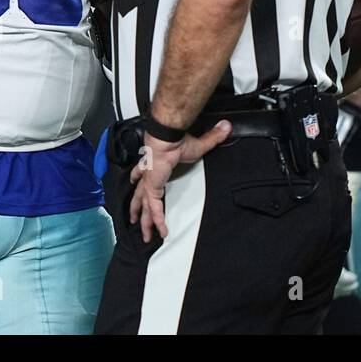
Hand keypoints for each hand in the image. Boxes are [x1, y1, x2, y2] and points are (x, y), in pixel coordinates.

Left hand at [129, 121, 230, 242]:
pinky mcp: (153, 189)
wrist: (167, 139)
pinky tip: (162, 231)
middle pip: (139, 195)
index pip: (142, 171)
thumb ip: (212, 137)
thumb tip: (226, 126)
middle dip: (136, 208)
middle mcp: (148, 174)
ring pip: (144, 206)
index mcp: (154, 162)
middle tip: (135, 219)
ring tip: (145, 235)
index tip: (134, 181)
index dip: (138, 175)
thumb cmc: (177, 140)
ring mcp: (149, 183)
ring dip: (145, 221)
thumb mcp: (198, 143)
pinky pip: (156, 210)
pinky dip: (159, 221)